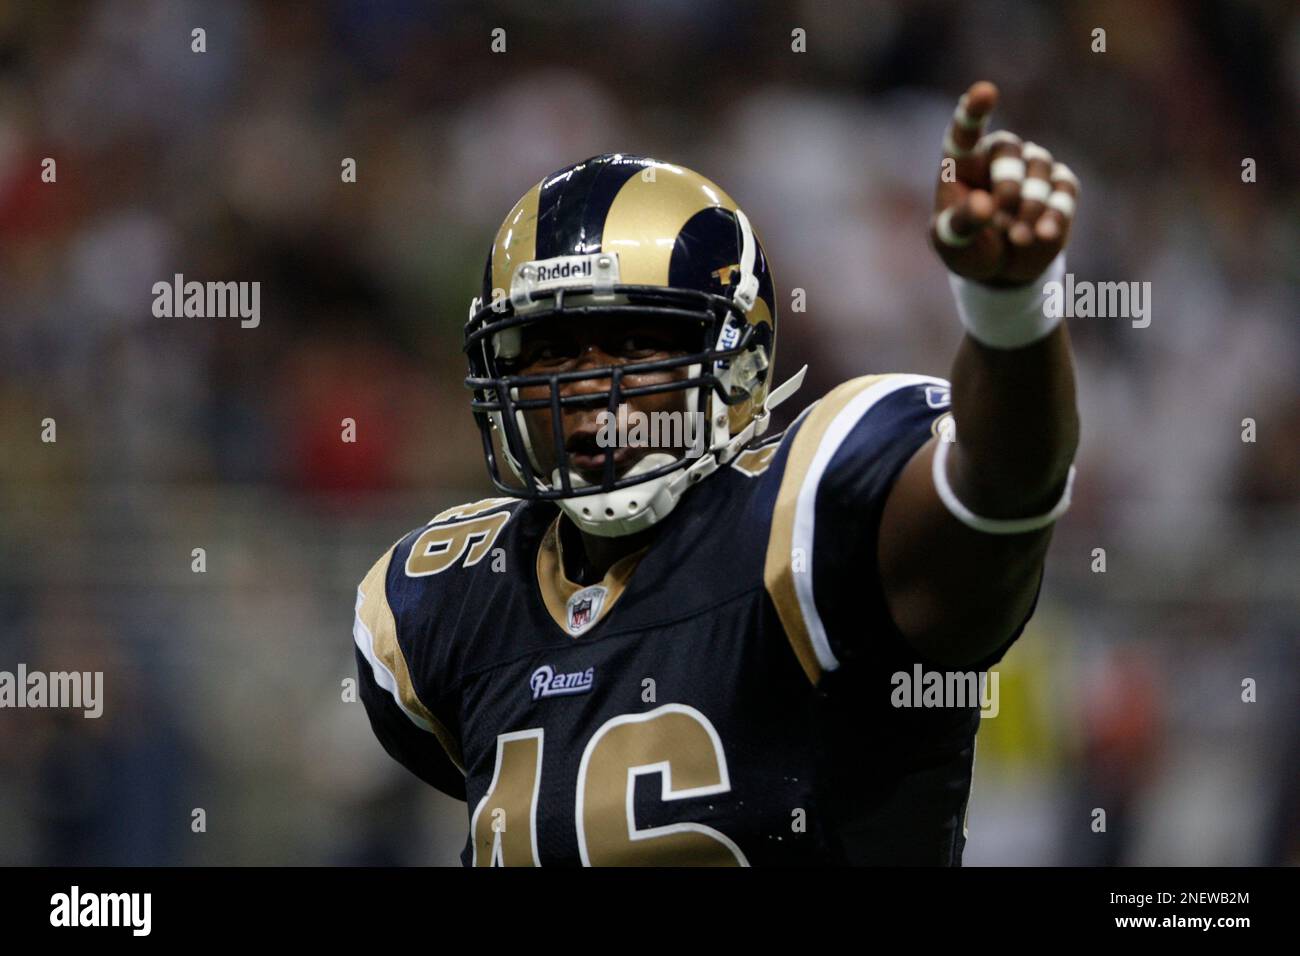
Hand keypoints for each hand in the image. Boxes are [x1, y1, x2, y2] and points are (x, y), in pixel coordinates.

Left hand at [930, 81, 1079, 285]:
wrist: (1001, 271)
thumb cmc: (967, 248)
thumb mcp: (953, 241)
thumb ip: (963, 221)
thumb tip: (985, 204)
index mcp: (963, 163)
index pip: (965, 132)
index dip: (973, 111)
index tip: (985, 92)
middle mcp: (999, 157)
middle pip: (1008, 150)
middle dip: (1007, 184)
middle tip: (1000, 213)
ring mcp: (1033, 168)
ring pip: (1039, 169)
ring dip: (1029, 207)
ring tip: (1017, 237)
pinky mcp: (1060, 187)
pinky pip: (1063, 190)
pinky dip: (1054, 213)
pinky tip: (1044, 234)